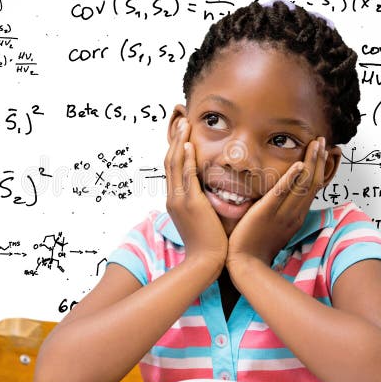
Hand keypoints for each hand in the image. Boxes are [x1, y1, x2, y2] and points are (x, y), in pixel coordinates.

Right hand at [164, 118, 227, 267]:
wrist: (205, 262)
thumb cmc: (208, 243)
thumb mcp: (201, 219)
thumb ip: (202, 203)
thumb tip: (211, 192)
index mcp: (175, 200)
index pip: (172, 168)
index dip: (175, 148)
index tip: (181, 133)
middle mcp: (173, 197)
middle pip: (169, 161)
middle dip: (174, 138)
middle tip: (180, 119)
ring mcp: (179, 200)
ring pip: (174, 164)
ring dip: (178, 142)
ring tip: (183, 123)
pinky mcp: (190, 204)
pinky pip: (185, 176)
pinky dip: (185, 159)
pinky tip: (187, 145)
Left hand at [226, 137, 327, 270]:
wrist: (245, 265)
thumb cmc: (256, 247)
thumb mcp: (276, 227)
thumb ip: (281, 211)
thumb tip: (284, 198)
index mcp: (296, 216)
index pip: (313, 188)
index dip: (320, 169)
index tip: (323, 153)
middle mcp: (294, 214)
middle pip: (312, 183)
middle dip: (318, 160)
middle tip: (322, 141)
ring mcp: (281, 213)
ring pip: (302, 185)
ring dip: (310, 163)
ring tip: (315, 145)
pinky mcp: (266, 213)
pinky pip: (281, 193)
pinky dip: (290, 178)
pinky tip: (297, 165)